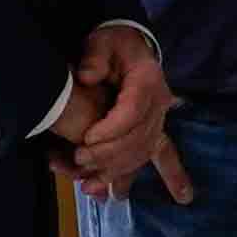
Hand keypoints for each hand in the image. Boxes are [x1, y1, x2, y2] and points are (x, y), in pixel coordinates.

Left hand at [60, 23, 191, 204]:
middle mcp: (158, 105)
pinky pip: (143, 160)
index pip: (133, 112)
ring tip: (88, 186)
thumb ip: (95, 57)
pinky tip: (112, 195)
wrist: (129, 46)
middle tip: (78, 159)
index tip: (86, 139)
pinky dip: (126, 177)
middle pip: (137, 139)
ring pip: (141, 155)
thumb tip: (87, 76)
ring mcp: (156, 122)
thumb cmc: (114, 43)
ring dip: (115, 173)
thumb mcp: (102, 41)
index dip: (111, 129)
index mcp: (148, 82)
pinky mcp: (150, 133)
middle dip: (107, 154)